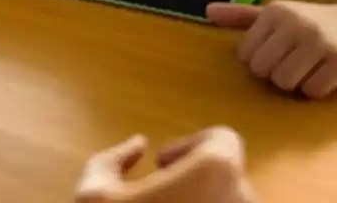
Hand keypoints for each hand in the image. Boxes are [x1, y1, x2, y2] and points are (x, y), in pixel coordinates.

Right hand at [75, 127, 254, 201]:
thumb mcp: (93, 192)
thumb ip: (112, 159)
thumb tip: (134, 147)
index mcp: (216, 171)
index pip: (223, 140)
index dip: (188, 147)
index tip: (162, 166)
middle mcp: (243, 196)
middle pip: (227, 172)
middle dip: (194, 176)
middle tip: (160, 192)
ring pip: (228, 197)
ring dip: (202, 196)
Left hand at [207, 0, 336, 98]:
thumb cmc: (317, 21)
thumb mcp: (279, 13)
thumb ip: (242, 16)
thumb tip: (207, 11)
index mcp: (276, 12)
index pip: (246, 55)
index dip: (260, 61)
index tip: (278, 52)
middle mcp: (296, 24)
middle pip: (263, 71)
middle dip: (276, 74)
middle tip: (295, 62)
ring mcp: (320, 43)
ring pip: (285, 83)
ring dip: (296, 83)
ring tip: (310, 67)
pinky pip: (312, 92)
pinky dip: (317, 89)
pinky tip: (328, 74)